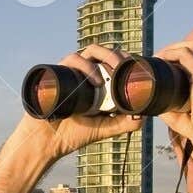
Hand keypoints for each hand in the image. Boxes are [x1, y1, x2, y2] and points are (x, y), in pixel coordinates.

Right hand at [0, 44, 143, 192]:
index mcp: (97, 81)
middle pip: (105, 52)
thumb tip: (143, 116)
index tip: (138, 67)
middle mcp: (85, 73)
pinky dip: (86, 66)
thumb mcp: (105, 128)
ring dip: (106, 56)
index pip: (114, 62)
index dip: (127, 60)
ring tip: (114, 71)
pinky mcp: (58, 73)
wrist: (48, 141)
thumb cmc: (74, 133)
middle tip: (128, 67)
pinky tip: (96, 82)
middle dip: (119, 55)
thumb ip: (124, 123)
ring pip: (90, 51)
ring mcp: (72, 72)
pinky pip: (72, 59)